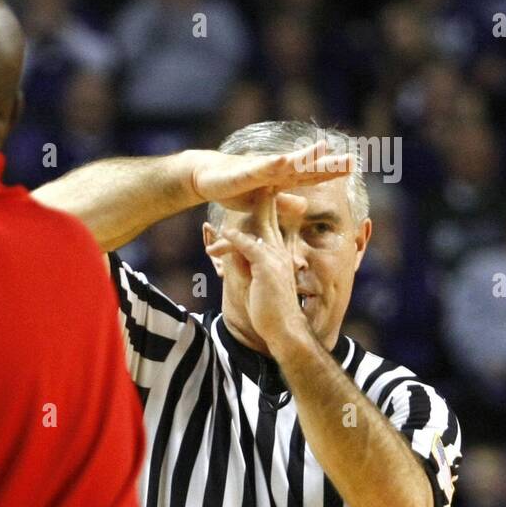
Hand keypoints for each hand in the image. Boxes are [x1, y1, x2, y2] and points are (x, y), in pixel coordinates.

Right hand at [189, 139, 352, 212]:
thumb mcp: (264, 201)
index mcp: (282, 179)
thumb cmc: (235, 188)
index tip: (354, 165)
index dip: (331, 171)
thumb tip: (305, 206)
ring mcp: (260, 169)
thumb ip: (284, 202)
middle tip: (352, 159)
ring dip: (305, 157)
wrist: (206, 177)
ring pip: (287, 163)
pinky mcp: (243, 173)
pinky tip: (285, 160)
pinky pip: (260, 169)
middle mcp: (275, 170)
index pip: (311, 175)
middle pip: (306, 166)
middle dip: (328, 163)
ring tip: (324, 149)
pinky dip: (272, 164)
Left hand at [205, 193, 312, 352]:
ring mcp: (275, 258)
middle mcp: (278, 251)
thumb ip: (241, 261)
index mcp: (276, 252)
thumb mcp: (251, 280)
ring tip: (223, 212)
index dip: (264, 203)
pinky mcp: (267, 268)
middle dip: (261, 195)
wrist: (282, 328)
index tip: (257, 186)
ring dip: (234, 224)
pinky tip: (224, 233)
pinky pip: (249, 247)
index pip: (270, 221)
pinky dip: (235, 239)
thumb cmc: (266, 308)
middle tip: (255, 178)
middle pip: (268, 216)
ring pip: (253, 231)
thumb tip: (227, 248)